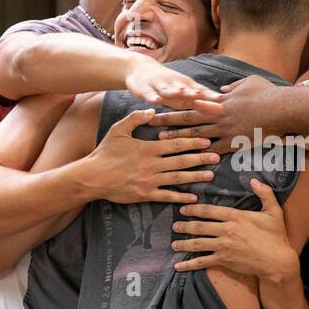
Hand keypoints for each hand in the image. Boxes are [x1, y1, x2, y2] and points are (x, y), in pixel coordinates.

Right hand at [83, 108, 220, 204]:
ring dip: (195, 176)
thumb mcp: (118, 130)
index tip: (207, 140)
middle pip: (181, 161)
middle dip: (200, 158)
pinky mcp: (145, 194)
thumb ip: (136, 118)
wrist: (92, 177)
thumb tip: (153, 112)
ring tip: (211, 175)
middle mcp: (152, 165)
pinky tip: (192, 197)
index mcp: (147, 148)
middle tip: (217, 157)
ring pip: (177, 178)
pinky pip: (166, 196)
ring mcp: (149, 181)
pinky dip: (180, 196)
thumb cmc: (105, 152)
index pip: (175, 144)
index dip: (192, 142)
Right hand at [123, 56, 222, 109]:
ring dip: (176, 91)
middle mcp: (175, 84)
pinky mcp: (146, 88)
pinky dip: (153, 96)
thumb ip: (199, 99)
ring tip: (183, 94)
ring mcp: (160, 85)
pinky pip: (149, 93)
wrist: (140, 69)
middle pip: (188, 90)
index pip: (201, 91)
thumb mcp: (183, 91)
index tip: (223, 101)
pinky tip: (156, 101)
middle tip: (205, 97)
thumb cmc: (167, 84)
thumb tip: (222, 108)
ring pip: (169, 89)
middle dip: (198, 94)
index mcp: (186, 86)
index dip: (211, 96)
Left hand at [152, 74, 282, 151]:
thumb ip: (232, 87)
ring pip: (196, 135)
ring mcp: (226, 129)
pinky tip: (189, 159)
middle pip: (188, 118)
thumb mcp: (248, 82)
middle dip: (168, 121)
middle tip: (152, 123)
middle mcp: (219, 115)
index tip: (163, 102)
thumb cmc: (268, 93)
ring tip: (162, 142)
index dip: (177, 102)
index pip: (193, 102)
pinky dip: (201, 154)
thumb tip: (221, 90)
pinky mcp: (235, 142)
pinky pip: (215, 150)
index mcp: (220, 101)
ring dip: (178, 139)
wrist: (282, 109)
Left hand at [171, 178, 299, 281]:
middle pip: (199, 226)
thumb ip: (265, 194)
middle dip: (184, 225)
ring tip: (174, 244)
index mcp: (235, 216)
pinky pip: (202, 262)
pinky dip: (189, 264)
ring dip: (183, 243)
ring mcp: (223, 246)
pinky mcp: (224, 261)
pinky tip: (178, 266)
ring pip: (197, 243)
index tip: (184, 208)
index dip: (193, 208)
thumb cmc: (276, 236)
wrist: (277, 261)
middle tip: (175, 225)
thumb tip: (254, 180)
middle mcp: (226, 230)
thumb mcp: (274, 212)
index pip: (209, 210)